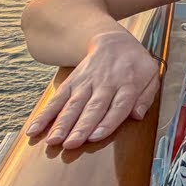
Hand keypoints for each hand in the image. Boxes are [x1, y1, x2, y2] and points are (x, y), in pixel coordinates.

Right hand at [25, 30, 159, 148]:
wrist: (114, 41)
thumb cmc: (135, 64)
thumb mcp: (151, 74)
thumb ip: (147, 96)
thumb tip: (138, 115)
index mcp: (128, 83)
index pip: (118, 105)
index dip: (107, 122)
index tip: (95, 137)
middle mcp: (106, 83)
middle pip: (92, 107)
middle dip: (81, 126)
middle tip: (71, 144)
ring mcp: (86, 82)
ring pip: (73, 104)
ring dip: (62, 123)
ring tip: (53, 140)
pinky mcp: (71, 82)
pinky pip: (57, 99)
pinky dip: (45, 114)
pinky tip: (34, 129)